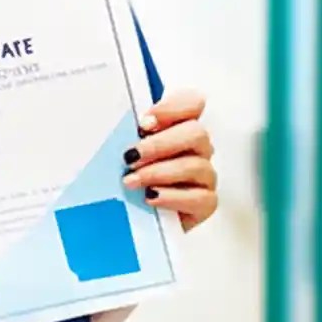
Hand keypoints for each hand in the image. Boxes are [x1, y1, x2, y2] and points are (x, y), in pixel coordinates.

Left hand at [121, 89, 217, 231]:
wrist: (131, 218)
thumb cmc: (128, 176)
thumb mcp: (124, 149)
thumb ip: (128, 132)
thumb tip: (116, 122)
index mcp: (179, 126)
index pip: (192, 103)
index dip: (172, 108)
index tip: (144, 122)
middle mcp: (197, 148)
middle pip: (195, 133)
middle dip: (160, 143)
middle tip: (131, 155)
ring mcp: (204, 175)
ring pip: (196, 166)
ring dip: (159, 172)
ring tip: (131, 181)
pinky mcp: (205, 203)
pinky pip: (200, 197)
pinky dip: (173, 197)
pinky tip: (151, 197)